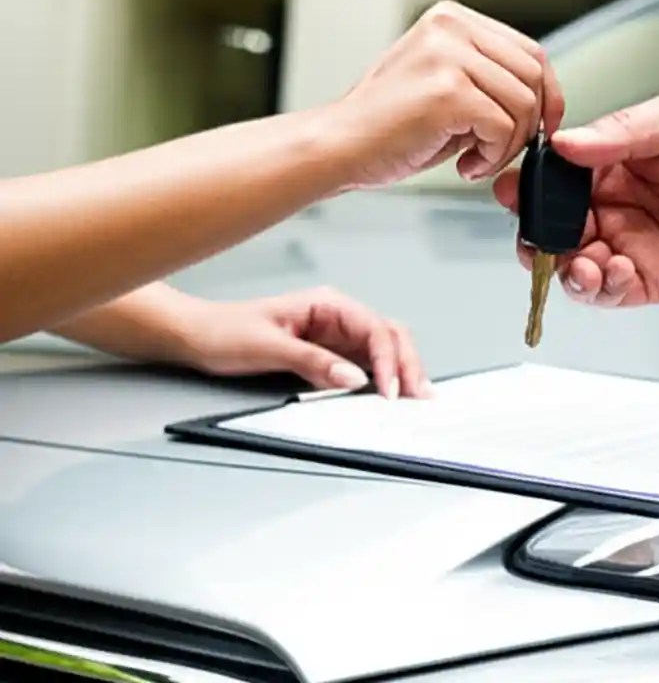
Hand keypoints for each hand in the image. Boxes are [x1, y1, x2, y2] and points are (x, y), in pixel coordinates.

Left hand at [174, 288, 429, 398]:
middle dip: (408, 364)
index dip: (388, 360)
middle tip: (418, 396)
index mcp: (328, 304)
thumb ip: (314, 361)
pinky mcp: (330, 355)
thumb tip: (355, 379)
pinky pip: (364, 366)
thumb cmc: (225, 331)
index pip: (374, 329)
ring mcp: (336, 336)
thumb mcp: (268, 346)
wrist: (197, 336)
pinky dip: (382, 380)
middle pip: (389, 336)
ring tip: (416, 397)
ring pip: (383, 350)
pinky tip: (391, 395)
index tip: (390, 390)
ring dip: (402, 371)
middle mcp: (338, 317)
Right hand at [326, 1, 564, 187]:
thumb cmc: (389, 126)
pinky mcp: (448, 92)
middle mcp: (451, 28)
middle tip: (497, 150)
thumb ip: (490, 81)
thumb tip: (544, 102)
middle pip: (533, 76)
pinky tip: (463, 165)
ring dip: (507, 146)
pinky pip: (503, 128)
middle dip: (528, 124)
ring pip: (523, 105)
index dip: (547, 94)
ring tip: (474, 159)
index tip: (543, 126)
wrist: (340, 146)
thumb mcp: (448, 85)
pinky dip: (492, 158)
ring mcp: (448, 57)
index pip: (530, 51)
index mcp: (453, 20)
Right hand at [493, 88, 658, 306]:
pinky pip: (612, 293)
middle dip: (537, 236)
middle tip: (539, 235)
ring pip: (574, 266)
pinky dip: (600, 288)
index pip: (554, 178)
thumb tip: (566, 143)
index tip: (516, 189)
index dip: (530, 186)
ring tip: (582, 262)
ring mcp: (634, 244)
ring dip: (565, 268)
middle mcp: (617, 205)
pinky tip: (613, 271)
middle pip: (554, 228)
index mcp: (614, 161)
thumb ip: (621, 133)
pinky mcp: (657, 280)